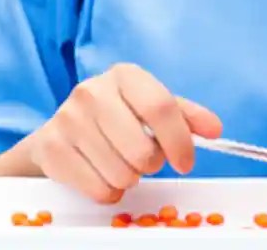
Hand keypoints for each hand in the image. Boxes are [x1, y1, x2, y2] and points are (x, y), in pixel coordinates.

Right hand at [27, 63, 221, 203]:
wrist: (61, 130)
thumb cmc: (116, 117)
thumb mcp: (150, 107)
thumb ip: (185, 116)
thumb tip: (214, 129)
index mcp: (124, 75)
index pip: (161, 107)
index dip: (179, 141)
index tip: (186, 162)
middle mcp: (92, 91)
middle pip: (142, 149)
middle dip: (151, 163)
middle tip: (143, 159)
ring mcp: (68, 119)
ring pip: (121, 174)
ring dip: (129, 178)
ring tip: (120, 163)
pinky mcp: (52, 149)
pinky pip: (99, 189)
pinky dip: (108, 191)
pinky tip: (101, 173)